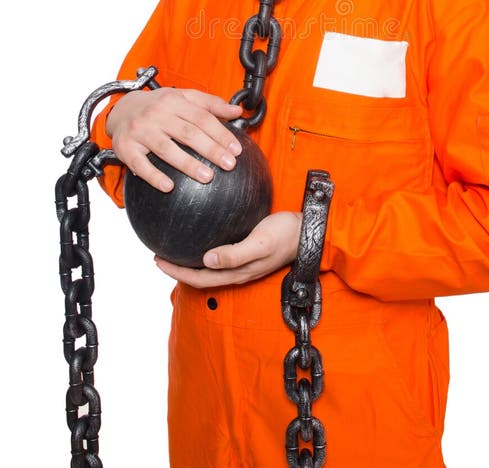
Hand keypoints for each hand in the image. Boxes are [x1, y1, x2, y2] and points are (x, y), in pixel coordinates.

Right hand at [106, 87, 243, 190]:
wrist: (122, 109)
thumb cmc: (158, 106)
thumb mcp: (183, 97)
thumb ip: (210, 104)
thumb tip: (236, 111)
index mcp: (174, 102)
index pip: (201, 117)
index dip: (220, 133)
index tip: (236, 149)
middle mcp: (157, 115)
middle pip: (187, 133)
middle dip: (210, 149)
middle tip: (229, 164)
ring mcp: (140, 131)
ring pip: (166, 149)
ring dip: (187, 164)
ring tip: (207, 176)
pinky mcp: (126, 148)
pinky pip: (140, 164)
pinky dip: (154, 176)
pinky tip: (169, 186)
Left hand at [154, 211, 302, 287]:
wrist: (308, 232)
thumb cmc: (285, 236)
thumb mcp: (259, 243)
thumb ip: (234, 254)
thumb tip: (206, 260)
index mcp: (237, 273)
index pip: (199, 278)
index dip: (176, 273)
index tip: (157, 260)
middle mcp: (237, 271)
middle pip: (200, 276)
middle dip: (178, 269)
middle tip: (159, 255)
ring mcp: (243, 263)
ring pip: (209, 267)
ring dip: (190, 261)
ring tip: (175, 248)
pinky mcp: (247, 252)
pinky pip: (220, 255)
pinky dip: (206, 251)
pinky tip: (203, 234)